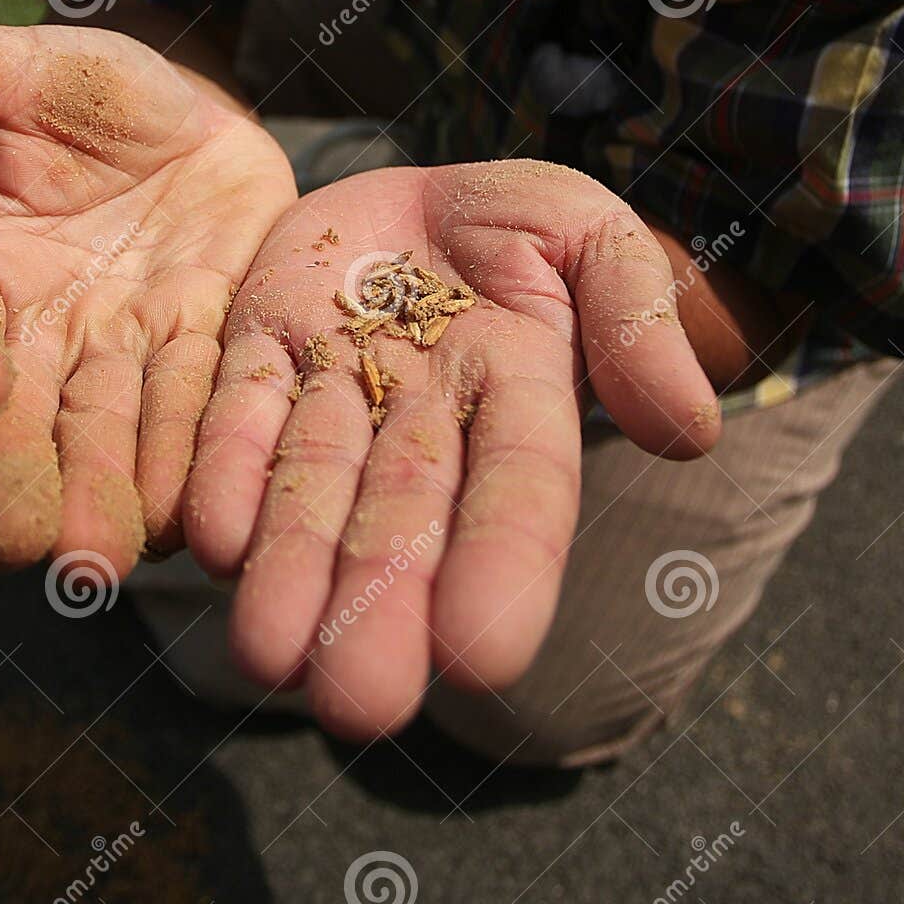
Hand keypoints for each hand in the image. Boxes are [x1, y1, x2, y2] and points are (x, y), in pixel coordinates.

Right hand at [0, 0, 295, 573]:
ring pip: (107, 446)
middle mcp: (36, 344)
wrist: (198, 128)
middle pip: (13, 432)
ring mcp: (120, 366)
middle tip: (28, 544)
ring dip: (109, 501)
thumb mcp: (11, 69)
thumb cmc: (89, 96)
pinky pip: (198, 418)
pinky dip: (199, 460)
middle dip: (18, 487)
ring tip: (109, 555)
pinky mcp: (203, 367)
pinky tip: (209, 509)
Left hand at [185, 162, 719, 739]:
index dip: (503, 567)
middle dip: (377, 609)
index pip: (518, 489)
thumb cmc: (513, 227)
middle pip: (402, 520)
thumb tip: (692, 433)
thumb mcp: (586, 234)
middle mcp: (418, 418)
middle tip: (357, 705)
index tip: (484, 659)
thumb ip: (633, 314)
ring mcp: (331, 392)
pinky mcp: (255, 356)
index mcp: (516, 392)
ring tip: (266, 658)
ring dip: (289, 572)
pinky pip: (237, 418)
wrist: (408, 197)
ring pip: (312, 490)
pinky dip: (225, 477)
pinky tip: (211, 543)